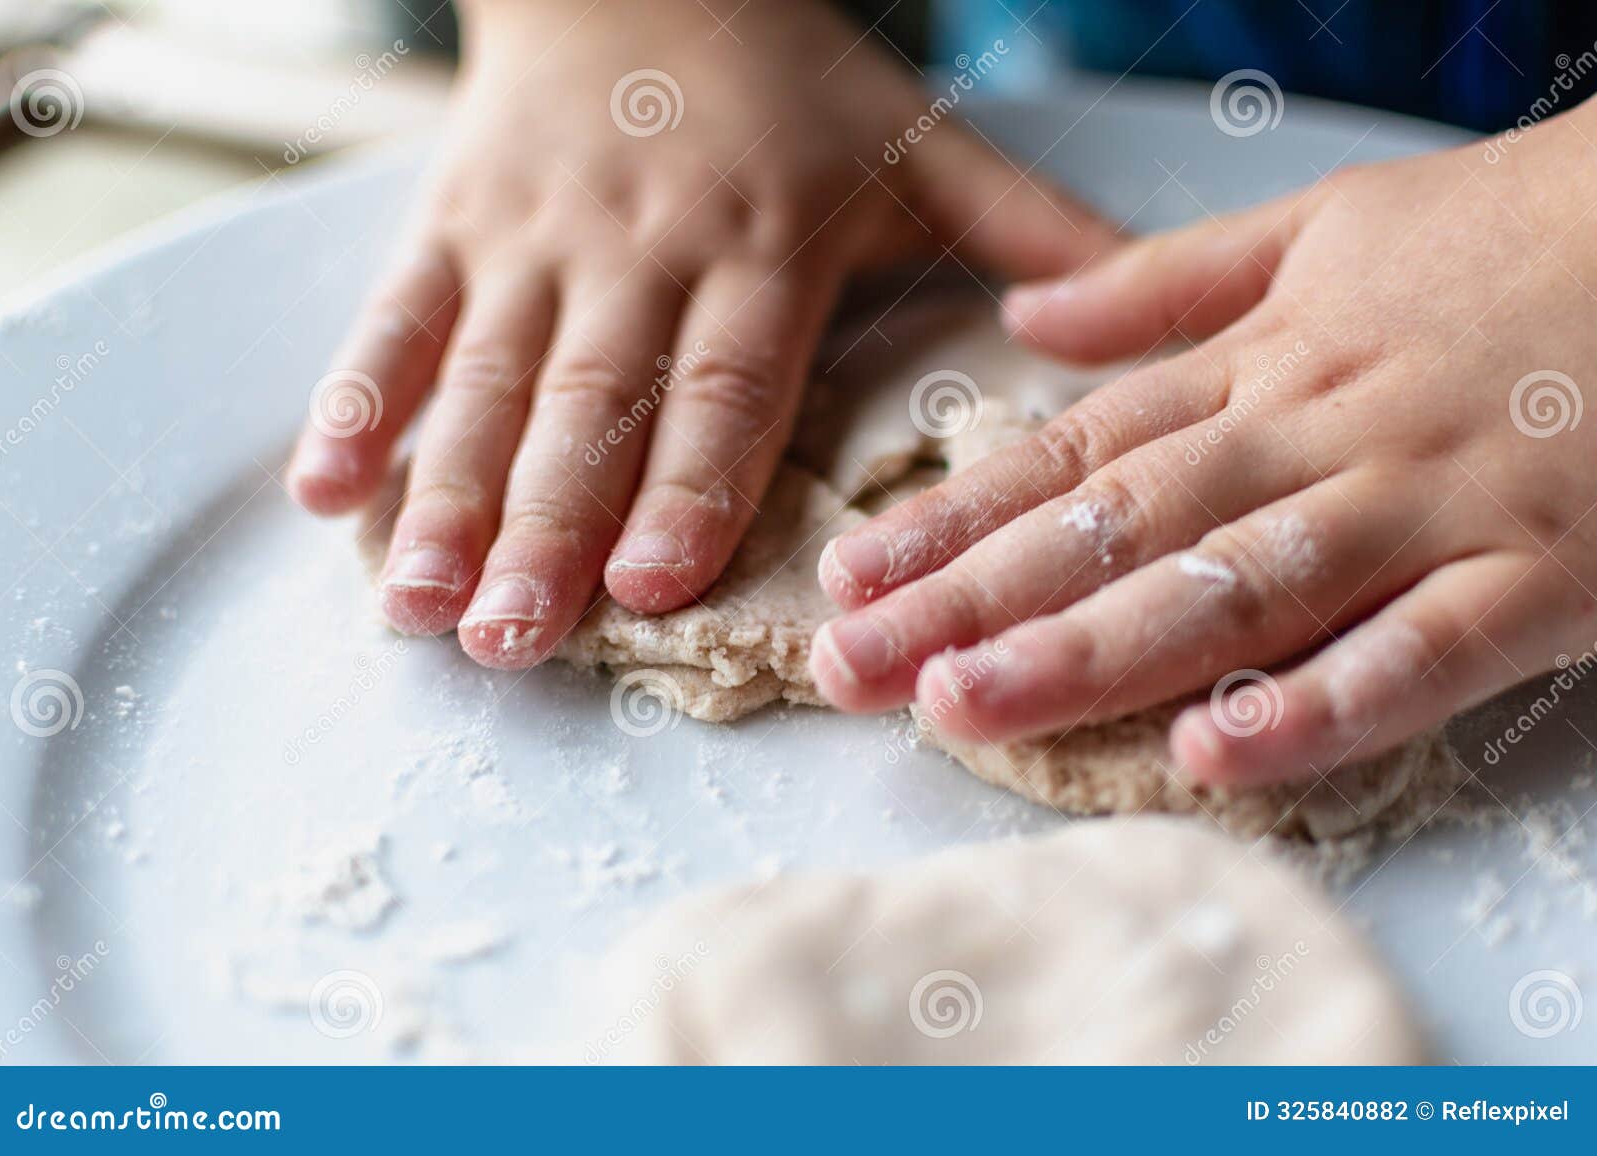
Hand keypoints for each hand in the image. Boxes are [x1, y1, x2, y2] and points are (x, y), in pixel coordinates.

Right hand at [285, 0, 1113, 667]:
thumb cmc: (799, 83)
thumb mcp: (923, 146)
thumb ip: (1031, 236)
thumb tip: (1141, 320)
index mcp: (762, 244)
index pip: (721, 384)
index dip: (685, 486)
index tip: (648, 590)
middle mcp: (640, 248)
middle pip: (586, 404)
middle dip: (543, 528)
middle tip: (508, 640)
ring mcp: (535, 237)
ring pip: (482, 377)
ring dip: (444, 495)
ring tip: (415, 603)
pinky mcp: (456, 221)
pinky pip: (399, 317)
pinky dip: (356, 403)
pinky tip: (324, 496)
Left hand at [811, 99, 1596, 786]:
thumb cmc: (1515, 237)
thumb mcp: (1326, 230)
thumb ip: (1169, 287)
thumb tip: (1028, 315)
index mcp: (1263, 366)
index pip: (1076, 456)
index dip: (954, 522)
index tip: (852, 580)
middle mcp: (1318, 435)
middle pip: (1118, 531)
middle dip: (975, 603)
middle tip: (853, 669)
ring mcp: (1428, 508)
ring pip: (1234, 590)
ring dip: (1094, 652)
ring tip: (969, 707)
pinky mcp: (1542, 577)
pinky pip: (1418, 655)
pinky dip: (1319, 705)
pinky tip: (1211, 753)